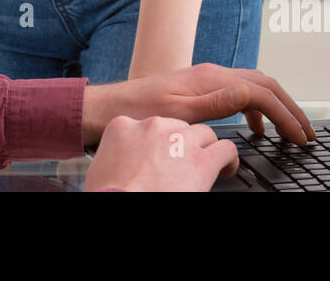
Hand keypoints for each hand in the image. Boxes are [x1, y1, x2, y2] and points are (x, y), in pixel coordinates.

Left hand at [81, 63, 316, 147]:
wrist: (111, 106)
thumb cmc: (139, 111)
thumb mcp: (178, 113)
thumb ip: (216, 104)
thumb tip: (248, 94)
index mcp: (211, 79)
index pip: (263, 92)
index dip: (287, 114)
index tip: (300, 137)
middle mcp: (213, 73)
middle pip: (266, 84)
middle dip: (290, 108)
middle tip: (307, 134)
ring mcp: (208, 78)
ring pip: (255, 86)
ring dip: (276, 107)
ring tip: (289, 132)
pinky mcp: (201, 87)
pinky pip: (240, 93)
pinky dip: (256, 109)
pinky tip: (256, 129)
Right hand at [83, 116, 238, 190]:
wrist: (119, 203)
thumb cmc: (108, 194)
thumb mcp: (101, 166)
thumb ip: (118, 153)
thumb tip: (124, 163)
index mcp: (124, 127)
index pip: (148, 126)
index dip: (157, 143)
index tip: (159, 155)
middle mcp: (152, 126)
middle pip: (177, 127)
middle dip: (181, 145)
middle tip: (180, 165)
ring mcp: (178, 141)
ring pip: (204, 134)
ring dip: (205, 150)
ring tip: (205, 167)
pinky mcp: (201, 161)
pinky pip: (225, 149)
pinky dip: (228, 160)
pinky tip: (224, 170)